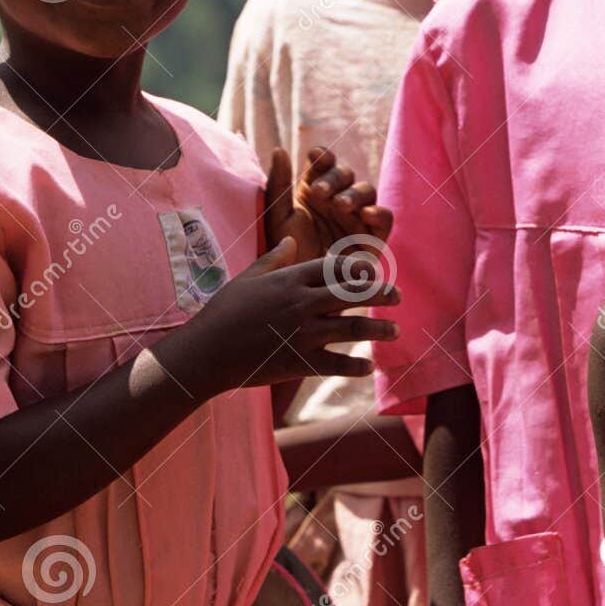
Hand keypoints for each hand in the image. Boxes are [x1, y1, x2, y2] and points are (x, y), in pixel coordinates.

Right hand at [189, 236, 400, 392]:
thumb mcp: (248, 277)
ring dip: (378, 329)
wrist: (206, 352)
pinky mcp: (299, 362)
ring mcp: (303, 333)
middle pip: (352, 294)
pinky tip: (369, 367)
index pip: (335, 267)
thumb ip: (274, 258)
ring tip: (396, 330)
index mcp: (291, 279)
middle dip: (380, 293)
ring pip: (352, 329)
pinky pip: (336, 364)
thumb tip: (293, 238)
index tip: (374, 271)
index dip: (359, 269)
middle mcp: (302, 303)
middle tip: (398, 296)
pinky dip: (355, 366)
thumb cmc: (223, 312)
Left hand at [264, 147, 392, 263]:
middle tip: (320, 193)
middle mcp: (338, 199)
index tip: (315, 157)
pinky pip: (384, 219)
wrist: (302, 291)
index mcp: (315, 190)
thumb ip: (278, 183)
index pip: (324, 164)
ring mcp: (358, 217)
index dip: (323, 157)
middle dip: (335, 179)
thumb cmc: (287, 253)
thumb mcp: (278, 217)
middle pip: (346, 175)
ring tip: (341, 205)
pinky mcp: (374, 236)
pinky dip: (378, 213)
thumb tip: (280, 148)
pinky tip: (366, 215)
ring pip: (366, 192)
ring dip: (354, 194)